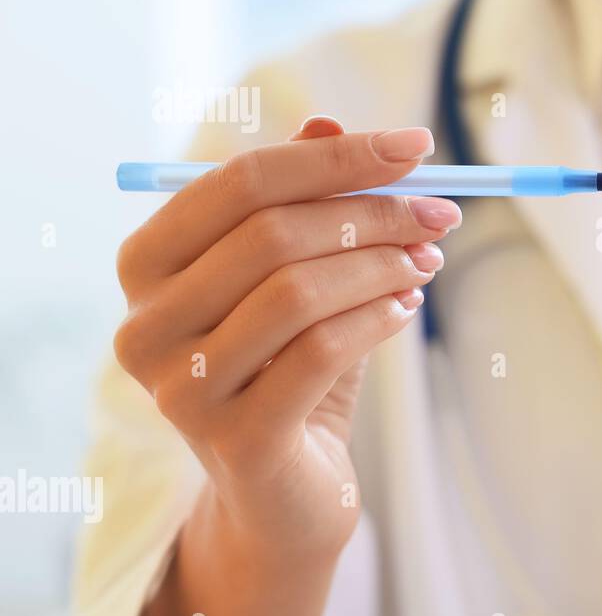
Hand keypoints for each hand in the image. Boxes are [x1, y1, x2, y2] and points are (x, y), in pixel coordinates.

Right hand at [115, 118, 459, 563]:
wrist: (285, 494)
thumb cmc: (291, 371)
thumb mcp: (296, 279)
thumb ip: (303, 203)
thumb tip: (330, 121)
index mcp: (148, 265)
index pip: (241, 181)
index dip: (336, 157)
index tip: (416, 145)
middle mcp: (146, 324)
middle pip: (271, 233)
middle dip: (373, 212)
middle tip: (441, 213)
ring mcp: (182, 387)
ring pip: (297, 291)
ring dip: (380, 265)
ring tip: (427, 261)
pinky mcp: (234, 439)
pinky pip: (320, 353)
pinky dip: (377, 319)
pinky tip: (407, 307)